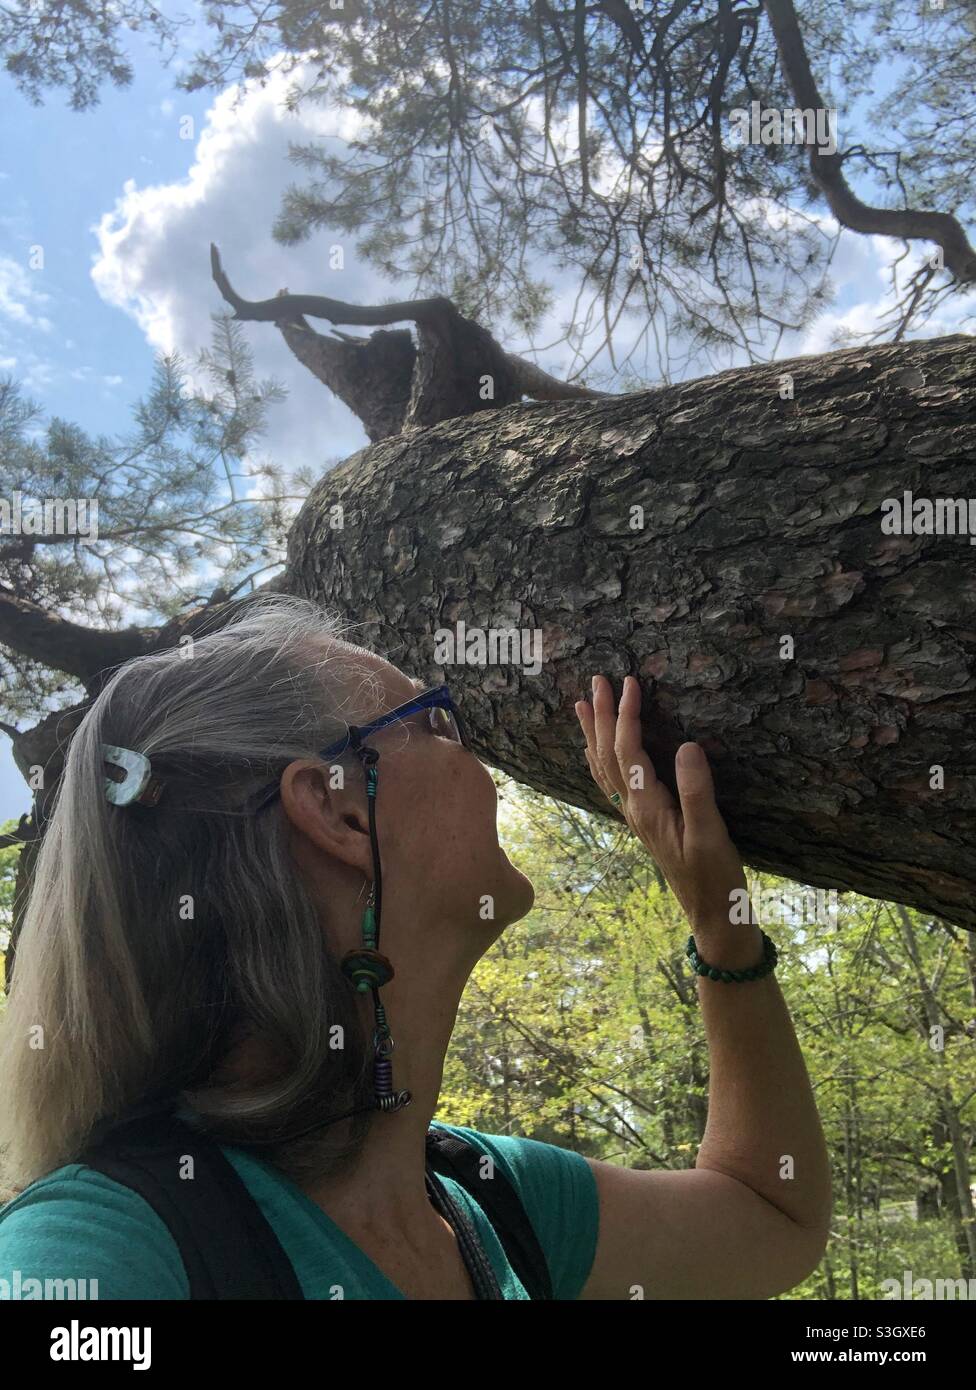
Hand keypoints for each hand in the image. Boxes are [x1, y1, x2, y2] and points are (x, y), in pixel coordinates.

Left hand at [575, 674, 746, 931]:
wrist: (711, 913)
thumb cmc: (714, 876)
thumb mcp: (711, 834)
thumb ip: (697, 791)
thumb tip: (685, 746)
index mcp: (648, 806)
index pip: (629, 751)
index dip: (627, 715)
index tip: (630, 683)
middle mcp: (634, 808)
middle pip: (608, 755)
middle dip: (602, 715)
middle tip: (596, 680)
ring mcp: (636, 815)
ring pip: (605, 767)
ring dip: (595, 733)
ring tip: (582, 705)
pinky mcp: (645, 820)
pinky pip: (612, 781)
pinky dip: (602, 758)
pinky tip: (597, 751)